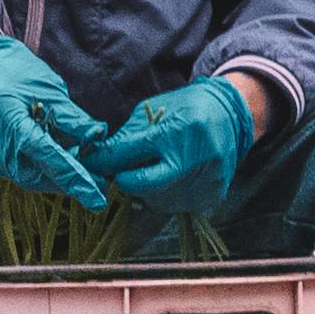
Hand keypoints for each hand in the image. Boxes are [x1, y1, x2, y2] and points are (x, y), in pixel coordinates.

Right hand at [0, 35, 103, 206]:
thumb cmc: (18, 74)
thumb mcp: (50, 90)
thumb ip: (73, 119)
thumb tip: (99, 137)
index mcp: (7, 117)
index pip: (45, 155)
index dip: (74, 178)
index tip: (98, 197)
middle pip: (35, 175)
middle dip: (67, 180)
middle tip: (96, 179)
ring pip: (25, 178)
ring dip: (52, 176)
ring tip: (73, 165)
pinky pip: (14, 172)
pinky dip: (35, 169)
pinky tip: (46, 159)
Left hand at [89, 78, 258, 222]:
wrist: (230, 115)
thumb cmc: (185, 109)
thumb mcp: (151, 112)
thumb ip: (123, 138)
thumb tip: (92, 159)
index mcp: (175, 132)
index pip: (125, 155)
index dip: (100, 162)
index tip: (85, 164)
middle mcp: (193, 160)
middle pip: (140, 185)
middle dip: (125, 178)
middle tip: (123, 168)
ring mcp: (205, 181)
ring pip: (155, 199)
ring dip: (145, 187)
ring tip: (156, 165)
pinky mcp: (212, 195)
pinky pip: (174, 204)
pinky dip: (165, 193)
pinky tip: (172, 175)